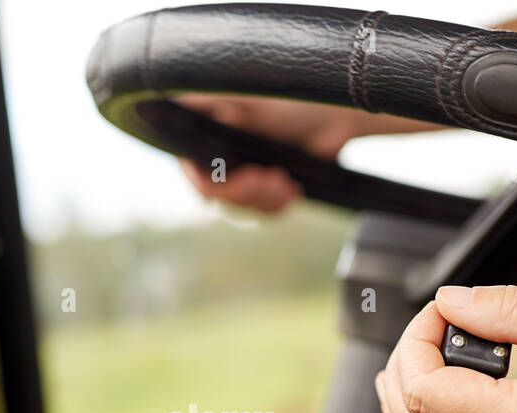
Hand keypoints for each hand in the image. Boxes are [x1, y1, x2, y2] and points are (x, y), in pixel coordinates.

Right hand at [175, 95, 366, 212]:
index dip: (213, 183)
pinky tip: (291, 193)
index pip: (192, 168)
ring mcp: (239, 169)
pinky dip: (274, 207)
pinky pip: (258, 211)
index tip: (248, 177)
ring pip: (237, 206)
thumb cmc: (296, 99)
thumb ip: (212, 103)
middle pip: (216, 193)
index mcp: (206, 126)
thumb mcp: (251, 98)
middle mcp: (217, 149)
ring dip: (263, 200)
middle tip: (272, 178)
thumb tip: (179, 106)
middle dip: (246, 192)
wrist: (338, 117)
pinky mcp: (261, 185)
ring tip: (287, 183)